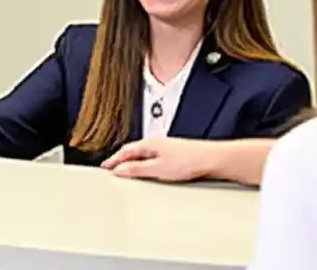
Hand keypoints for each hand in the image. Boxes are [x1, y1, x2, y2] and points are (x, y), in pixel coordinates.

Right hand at [100, 137, 215, 181]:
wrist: (211, 159)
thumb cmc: (189, 160)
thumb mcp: (157, 168)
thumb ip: (137, 169)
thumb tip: (120, 170)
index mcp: (148, 144)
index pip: (125, 151)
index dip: (113, 160)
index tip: (105, 167)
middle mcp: (156, 144)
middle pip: (132, 151)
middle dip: (121, 160)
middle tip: (112, 170)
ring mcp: (165, 148)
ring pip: (143, 155)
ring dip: (133, 163)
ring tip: (127, 172)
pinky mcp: (173, 155)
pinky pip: (152, 159)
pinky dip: (144, 165)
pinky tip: (148, 172)